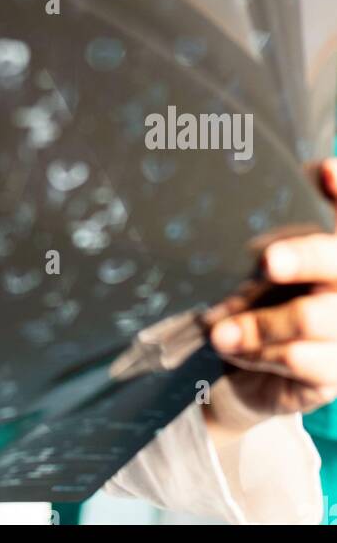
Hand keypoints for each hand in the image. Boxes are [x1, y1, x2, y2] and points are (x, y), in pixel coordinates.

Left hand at [205, 159, 336, 421]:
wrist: (261, 370)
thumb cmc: (268, 298)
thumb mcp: (267, 255)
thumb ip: (281, 215)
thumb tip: (293, 172)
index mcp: (335, 246)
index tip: (323, 172)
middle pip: (336, 260)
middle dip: (304, 257)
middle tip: (268, 260)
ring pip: (311, 318)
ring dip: (259, 324)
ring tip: (218, 330)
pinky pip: (298, 360)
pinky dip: (259, 353)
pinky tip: (234, 349)